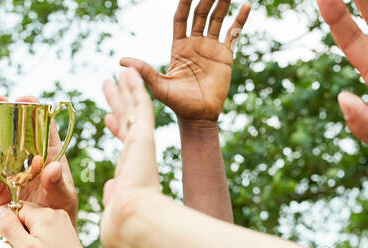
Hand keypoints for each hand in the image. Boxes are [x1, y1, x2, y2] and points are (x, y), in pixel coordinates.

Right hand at [0, 94, 78, 220]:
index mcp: (49, 157)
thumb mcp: (65, 200)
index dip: (33, 110)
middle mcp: (29, 164)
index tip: (22, 100)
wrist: (50, 242)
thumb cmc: (64, 216)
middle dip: (2, 117)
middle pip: (14, 135)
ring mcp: (14, 178)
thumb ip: (58, 185)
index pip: (42, 128)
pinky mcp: (2, 196)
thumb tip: (51, 168)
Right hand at [0, 203, 107, 247]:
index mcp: (44, 214)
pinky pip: (45, 233)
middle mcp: (56, 214)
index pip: (14, 209)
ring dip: (25, 239)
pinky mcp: (67, 236)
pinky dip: (37, 243)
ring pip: (34, 226)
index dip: (4, 225)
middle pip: (25, 216)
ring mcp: (63, 225)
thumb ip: (9, 227)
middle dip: (14, 231)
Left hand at [99, 68, 166, 247]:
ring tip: (120, 71)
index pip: (121, 144)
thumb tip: (110, 189)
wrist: (133, 222)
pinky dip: (136, 89)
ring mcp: (141, 145)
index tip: (107, 117)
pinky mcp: (144, 138)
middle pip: (126, 121)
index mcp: (129, 172)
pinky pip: (140, 107)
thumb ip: (112, 196)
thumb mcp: (113, 211)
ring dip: (126, 90)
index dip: (115, 128)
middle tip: (110, 84)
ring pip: (134, 110)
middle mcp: (136, 156)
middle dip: (118, 102)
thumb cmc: (123, 227)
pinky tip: (130, 72)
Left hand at [120, 0, 250, 124]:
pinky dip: (240, 20)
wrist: (199, 117)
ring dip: (222, 4)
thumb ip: (144, 70)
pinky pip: (233, 33)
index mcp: (179, 47)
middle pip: (200, 14)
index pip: (181, 19)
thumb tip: (121, 61)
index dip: (184, 3)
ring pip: (216, 19)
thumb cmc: (178, 104)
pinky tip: (246, 6)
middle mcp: (195, 43)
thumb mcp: (159, 86)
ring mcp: (211, 48)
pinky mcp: (225, 55)